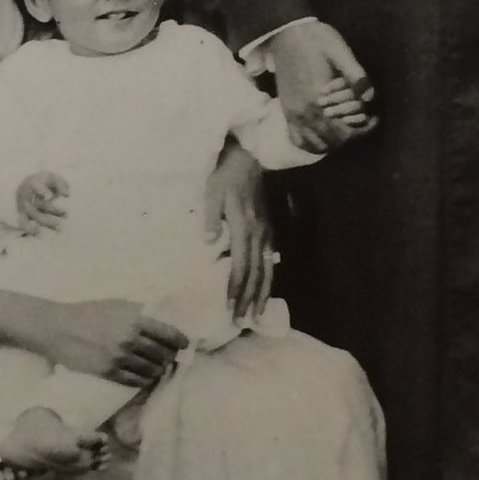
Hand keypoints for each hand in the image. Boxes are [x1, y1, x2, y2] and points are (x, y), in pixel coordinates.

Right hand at [17, 170, 68, 233]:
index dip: (41, 191)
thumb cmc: (43, 182)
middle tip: (67, 214)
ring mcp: (23, 206)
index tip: (49, 197)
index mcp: (33, 183)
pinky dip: (30, 229)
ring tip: (60, 228)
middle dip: (52, 210)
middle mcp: (26, 195)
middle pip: (38, 203)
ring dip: (47, 222)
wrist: (26, 186)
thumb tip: (67, 194)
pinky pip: (24, 223)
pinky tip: (39, 234)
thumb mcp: (53, 178)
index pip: (36, 186)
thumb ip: (61, 184)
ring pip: (34, 215)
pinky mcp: (22, 215)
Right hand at [43, 300, 188, 388]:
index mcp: (135, 319)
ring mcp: (120, 357)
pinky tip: (144, 377)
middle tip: (170, 358)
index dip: (181, 341)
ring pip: (152, 370)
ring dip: (158, 370)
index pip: (169, 334)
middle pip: (163, 354)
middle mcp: (130, 339)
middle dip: (170, 357)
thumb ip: (140, 311)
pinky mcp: (109, 372)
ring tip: (158, 369)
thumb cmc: (88, 312)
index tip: (184, 345)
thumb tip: (163, 318)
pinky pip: (135, 381)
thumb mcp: (117, 304)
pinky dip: (143, 380)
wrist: (58, 328)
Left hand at [204, 139, 273, 321]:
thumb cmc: (225, 175)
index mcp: (244, 227)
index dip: (235, 288)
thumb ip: (210, 217)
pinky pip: (271, 260)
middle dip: (249, 299)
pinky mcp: (269, 229)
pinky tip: (266, 291)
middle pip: (256, 274)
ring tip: (256, 315)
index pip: (240, 265)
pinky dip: (269, 279)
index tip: (230, 307)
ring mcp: (267, 232)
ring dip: (262, 294)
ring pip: (267, 270)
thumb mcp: (212, 192)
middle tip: (241, 321)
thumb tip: (207, 241)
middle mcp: (259, 234)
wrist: (249, 158)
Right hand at [269, 20, 375, 153]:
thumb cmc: (316, 39)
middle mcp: (304, 112)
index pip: (344, 131)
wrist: (285, 32)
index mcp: (318, 99)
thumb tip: (370, 97)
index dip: (364, 129)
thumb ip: (356, 74)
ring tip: (346, 128)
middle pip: (332, 141)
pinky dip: (312, 143)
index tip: (375, 119)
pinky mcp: (286, 111)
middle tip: (363, 123)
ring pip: (315, 145)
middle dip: (350, 137)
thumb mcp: (339, 50)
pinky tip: (324, 133)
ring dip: (333, 142)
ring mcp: (293, 114)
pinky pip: (298, 139)